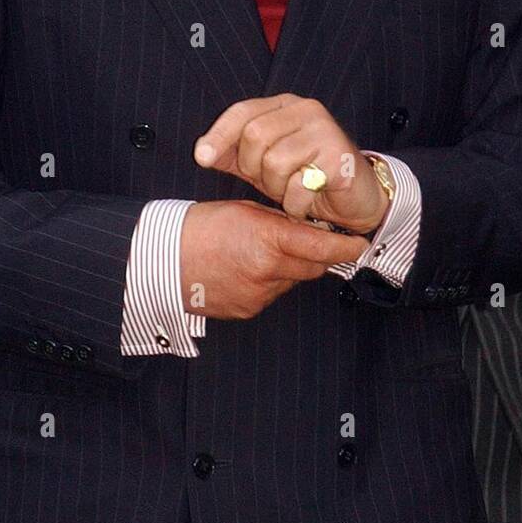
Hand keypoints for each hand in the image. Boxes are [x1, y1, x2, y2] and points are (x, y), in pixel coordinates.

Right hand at [179, 198, 366, 319]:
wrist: (161, 261)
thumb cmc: (199, 228)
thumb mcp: (244, 211)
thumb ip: (279, 222)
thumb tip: (305, 228)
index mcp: (268, 241)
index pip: (321, 248)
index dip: (345, 247)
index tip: (360, 244)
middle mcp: (267, 272)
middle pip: (313, 268)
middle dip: (316, 255)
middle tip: (310, 239)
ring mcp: (257, 295)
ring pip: (292, 281)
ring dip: (290, 268)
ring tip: (264, 251)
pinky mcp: (248, 310)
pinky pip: (272, 294)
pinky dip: (269, 282)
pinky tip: (248, 268)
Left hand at [193, 94, 387, 233]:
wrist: (356, 198)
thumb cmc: (306, 177)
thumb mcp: (263, 164)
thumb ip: (234, 154)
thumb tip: (201, 153)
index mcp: (286, 105)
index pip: (243, 111)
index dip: (219, 135)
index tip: (202, 158)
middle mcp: (307, 110)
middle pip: (255, 136)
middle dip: (254, 168)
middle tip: (270, 183)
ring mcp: (326, 131)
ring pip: (275, 161)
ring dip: (277, 189)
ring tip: (291, 191)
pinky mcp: (341, 159)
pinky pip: (299, 185)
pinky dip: (296, 204)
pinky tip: (307, 202)